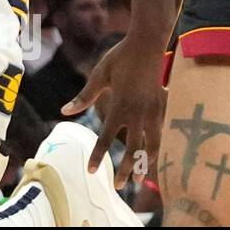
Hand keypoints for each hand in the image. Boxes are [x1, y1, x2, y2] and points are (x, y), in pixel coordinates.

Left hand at [61, 34, 166, 188]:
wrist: (148, 43)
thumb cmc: (120, 57)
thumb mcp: (99, 74)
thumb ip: (84, 96)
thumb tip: (65, 111)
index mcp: (120, 105)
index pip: (107, 137)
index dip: (98, 155)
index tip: (92, 171)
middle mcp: (138, 112)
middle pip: (133, 149)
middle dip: (125, 169)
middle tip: (119, 186)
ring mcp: (154, 110)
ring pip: (152, 144)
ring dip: (145, 163)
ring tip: (140, 178)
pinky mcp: (163, 106)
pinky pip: (162, 133)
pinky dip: (159, 147)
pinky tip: (156, 156)